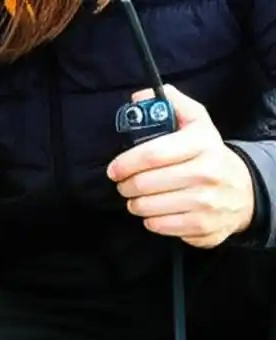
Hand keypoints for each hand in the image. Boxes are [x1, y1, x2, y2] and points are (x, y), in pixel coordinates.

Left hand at [107, 84, 254, 248]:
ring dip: (135, 203)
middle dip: (126, 186)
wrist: (243, 191)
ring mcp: (206, 202)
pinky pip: (158, 226)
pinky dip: (150, 220)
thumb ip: (171, 104)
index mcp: (202, 144)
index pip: (152, 154)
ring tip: (139, 197)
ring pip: (147, 207)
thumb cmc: (208, 155)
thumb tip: (139, 97)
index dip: (125, 163)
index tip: (114, 169)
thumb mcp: (197, 123)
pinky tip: (156, 210)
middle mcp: (206, 172)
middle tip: (125, 184)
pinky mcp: (202, 226)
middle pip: (144, 184)